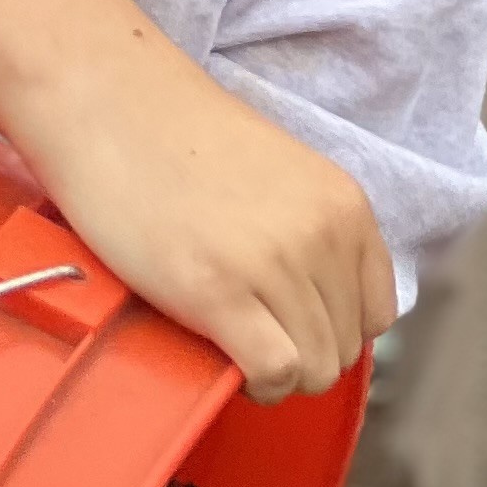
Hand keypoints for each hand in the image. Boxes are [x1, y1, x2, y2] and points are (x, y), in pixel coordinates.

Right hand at [15, 47, 396, 403]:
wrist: (110, 103)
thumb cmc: (179, 138)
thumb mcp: (282, 176)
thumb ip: (312, 230)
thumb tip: (317, 304)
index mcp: (345, 207)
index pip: (375, 314)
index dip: (331, 331)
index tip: (289, 324)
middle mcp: (322, 236)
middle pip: (342, 349)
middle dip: (299, 357)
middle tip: (250, 336)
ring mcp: (272, 265)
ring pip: (313, 369)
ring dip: (276, 375)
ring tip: (233, 345)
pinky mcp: (216, 293)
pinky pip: (274, 372)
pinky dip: (256, 383)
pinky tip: (225, 360)